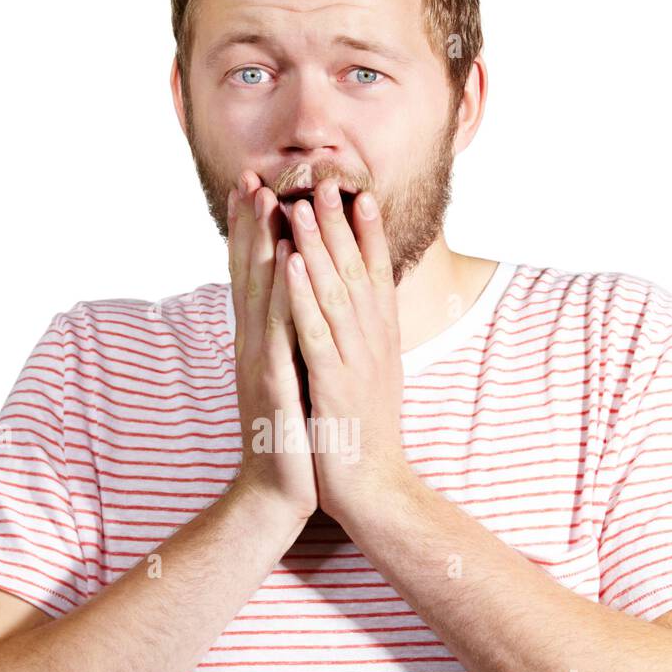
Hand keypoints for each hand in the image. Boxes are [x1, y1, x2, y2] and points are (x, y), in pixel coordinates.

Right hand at [227, 169, 318, 526]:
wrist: (276, 494)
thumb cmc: (289, 438)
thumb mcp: (287, 381)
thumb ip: (284, 343)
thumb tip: (291, 309)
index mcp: (258, 344)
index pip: (252, 278)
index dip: (251, 233)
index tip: (255, 188)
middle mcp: (251, 346)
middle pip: (248, 274)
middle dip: (249, 223)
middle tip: (251, 175)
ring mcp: (259, 363)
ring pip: (259, 293)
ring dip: (261, 244)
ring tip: (267, 200)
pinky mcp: (274, 385)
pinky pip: (279, 331)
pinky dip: (281, 295)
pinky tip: (286, 263)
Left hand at [280, 177, 413, 527]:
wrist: (374, 492)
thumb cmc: (366, 438)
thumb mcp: (371, 382)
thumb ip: (366, 346)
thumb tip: (362, 318)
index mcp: (381, 344)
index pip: (376, 278)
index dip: (369, 235)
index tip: (361, 194)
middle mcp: (373, 345)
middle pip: (356, 274)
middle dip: (340, 225)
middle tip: (326, 179)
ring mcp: (355, 363)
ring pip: (335, 294)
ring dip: (318, 246)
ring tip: (301, 205)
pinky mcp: (333, 386)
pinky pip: (314, 332)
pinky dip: (302, 294)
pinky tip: (291, 264)